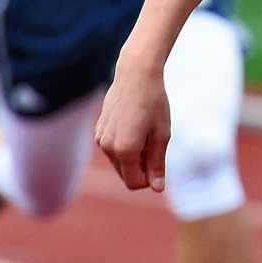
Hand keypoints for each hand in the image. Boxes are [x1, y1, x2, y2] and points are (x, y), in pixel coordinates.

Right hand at [95, 61, 170, 193]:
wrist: (136, 74)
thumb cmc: (154, 102)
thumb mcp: (162, 134)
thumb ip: (157, 163)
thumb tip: (157, 188)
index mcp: (125, 150)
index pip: (135, 183)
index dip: (150, 178)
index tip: (159, 160)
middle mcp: (108, 147)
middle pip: (126, 175)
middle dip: (141, 168)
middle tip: (154, 143)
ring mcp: (101, 138)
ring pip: (119, 163)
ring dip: (133, 156)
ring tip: (145, 132)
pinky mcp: (99, 130)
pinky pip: (113, 149)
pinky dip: (125, 146)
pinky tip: (135, 125)